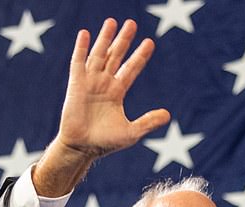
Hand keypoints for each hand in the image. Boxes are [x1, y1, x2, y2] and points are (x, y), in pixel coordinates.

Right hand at [33, 19, 169, 194]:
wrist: (82, 148)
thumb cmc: (105, 143)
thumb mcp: (131, 133)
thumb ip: (148, 122)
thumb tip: (168, 115)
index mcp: (117, 93)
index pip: (131, 69)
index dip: (140, 56)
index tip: (150, 42)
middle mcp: (104, 84)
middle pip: (116, 56)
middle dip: (124, 40)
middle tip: (132, 24)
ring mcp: (90, 82)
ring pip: (99, 55)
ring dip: (105, 38)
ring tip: (112, 22)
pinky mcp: (76, 85)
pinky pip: (78, 63)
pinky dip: (81, 48)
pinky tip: (85, 34)